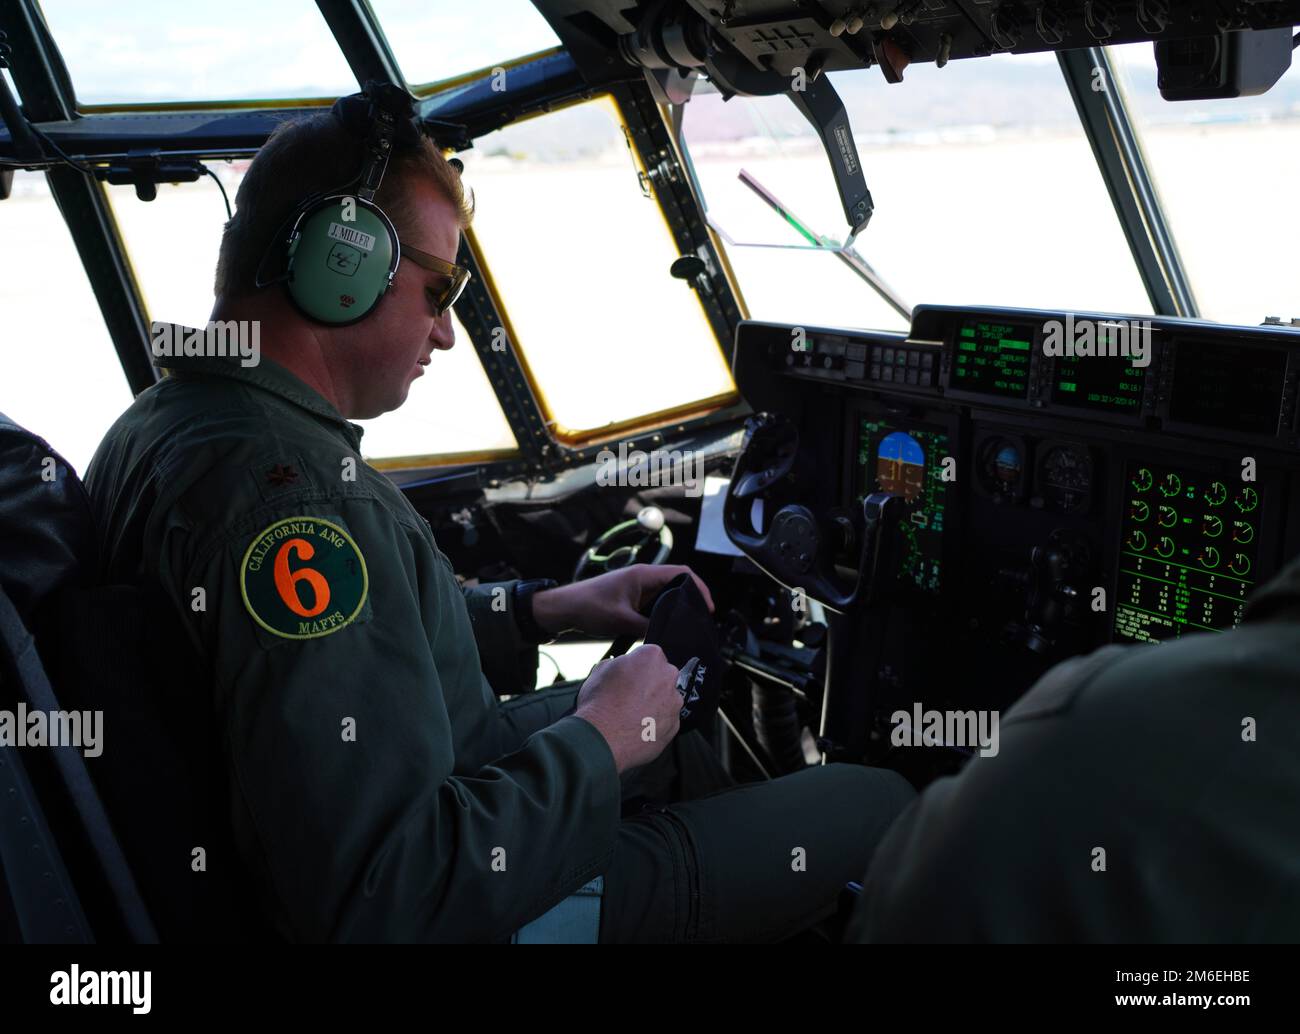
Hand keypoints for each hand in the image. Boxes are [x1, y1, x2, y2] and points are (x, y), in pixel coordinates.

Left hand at [530, 564, 713, 638]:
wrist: (563, 608)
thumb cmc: (589, 608)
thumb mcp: (621, 620)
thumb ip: (648, 627)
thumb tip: (670, 635)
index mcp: (644, 575)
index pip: (683, 574)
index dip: (700, 589)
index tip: (708, 609)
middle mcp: (644, 578)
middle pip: (678, 585)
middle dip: (692, 601)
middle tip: (701, 623)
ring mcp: (638, 588)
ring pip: (667, 596)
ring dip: (677, 609)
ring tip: (688, 628)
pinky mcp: (632, 599)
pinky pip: (655, 605)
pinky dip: (663, 614)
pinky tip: (667, 629)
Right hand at [573, 644, 681, 771]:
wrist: (602, 739)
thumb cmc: (599, 703)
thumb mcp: (600, 670)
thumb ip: (619, 663)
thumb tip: (621, 667)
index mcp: (651, 657)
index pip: (648, 656)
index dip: (635, 667)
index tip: (626, 677)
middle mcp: (668, 677)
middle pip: (661, 676)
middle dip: (648, 684)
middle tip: (628, 697)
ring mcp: (674, 703)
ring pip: (665, 700)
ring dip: (653, 705)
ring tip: (630, 716)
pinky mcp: (673, 727)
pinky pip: (665, 721)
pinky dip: (654, 724)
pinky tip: (636, 728)